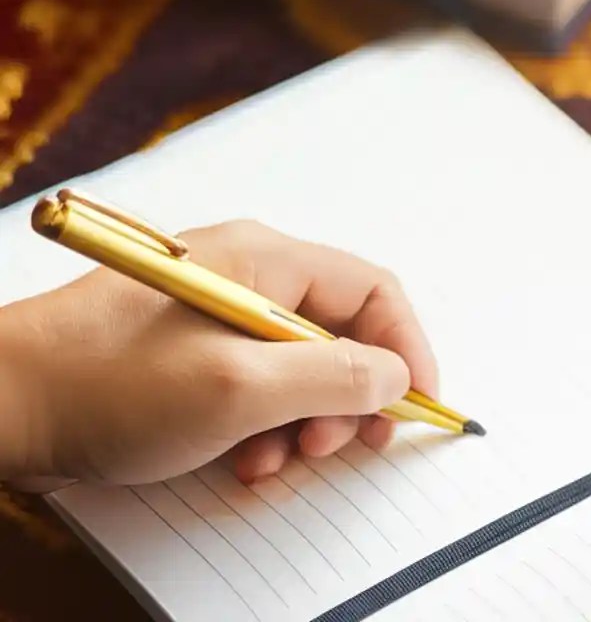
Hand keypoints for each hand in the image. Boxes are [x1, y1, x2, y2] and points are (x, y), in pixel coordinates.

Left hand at [0, 220, 437, 488]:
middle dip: (350, 398)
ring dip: (305, 422)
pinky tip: (242, 457)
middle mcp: (248, 276)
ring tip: (273, 460)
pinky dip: (266, 425)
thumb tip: (394, 376)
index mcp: (263, 261)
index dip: (407, 349)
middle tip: (337, 446)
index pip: (372, 292)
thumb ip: (334, 379)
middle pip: (341, 332)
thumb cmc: (105, 385)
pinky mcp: (193, 350)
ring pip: (302, 367)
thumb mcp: (239, 388)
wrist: (2, 405)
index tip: (418, 405)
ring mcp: (219, 314)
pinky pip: (260, 384)